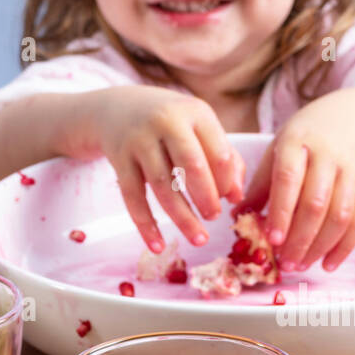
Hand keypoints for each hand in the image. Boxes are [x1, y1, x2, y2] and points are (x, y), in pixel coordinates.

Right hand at [83, 85, 245, 252]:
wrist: (118, 108)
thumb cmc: (172, 125)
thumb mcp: (200, 129)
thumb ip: (225, 159)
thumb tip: (237, 197)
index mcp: (196, 113)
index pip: (219, 153)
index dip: (227, 182)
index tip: (228, 200)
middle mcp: (166, 122)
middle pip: (192, 166)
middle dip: (207, 197)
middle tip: (214, 217)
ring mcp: (140, 140)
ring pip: (163, 185)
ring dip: (182, 217)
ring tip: (198, 239)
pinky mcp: (119, 159)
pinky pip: (133, 197)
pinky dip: (145, 225)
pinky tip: (157, 246)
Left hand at [242, 89, 354, 269]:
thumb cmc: (311, 132)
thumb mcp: (282, 145)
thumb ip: (263, 180)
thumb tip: (240, 217)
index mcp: (299, 141)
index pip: (290, 180)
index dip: (282, 212)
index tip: (272, 240)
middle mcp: (328, 155)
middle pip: (316, 204)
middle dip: (299, 239)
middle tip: (285, 264)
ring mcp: (352, 170)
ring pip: (339, 216)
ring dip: (320, 247)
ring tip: (301, 265)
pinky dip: (345, 246)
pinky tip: (329, 263)